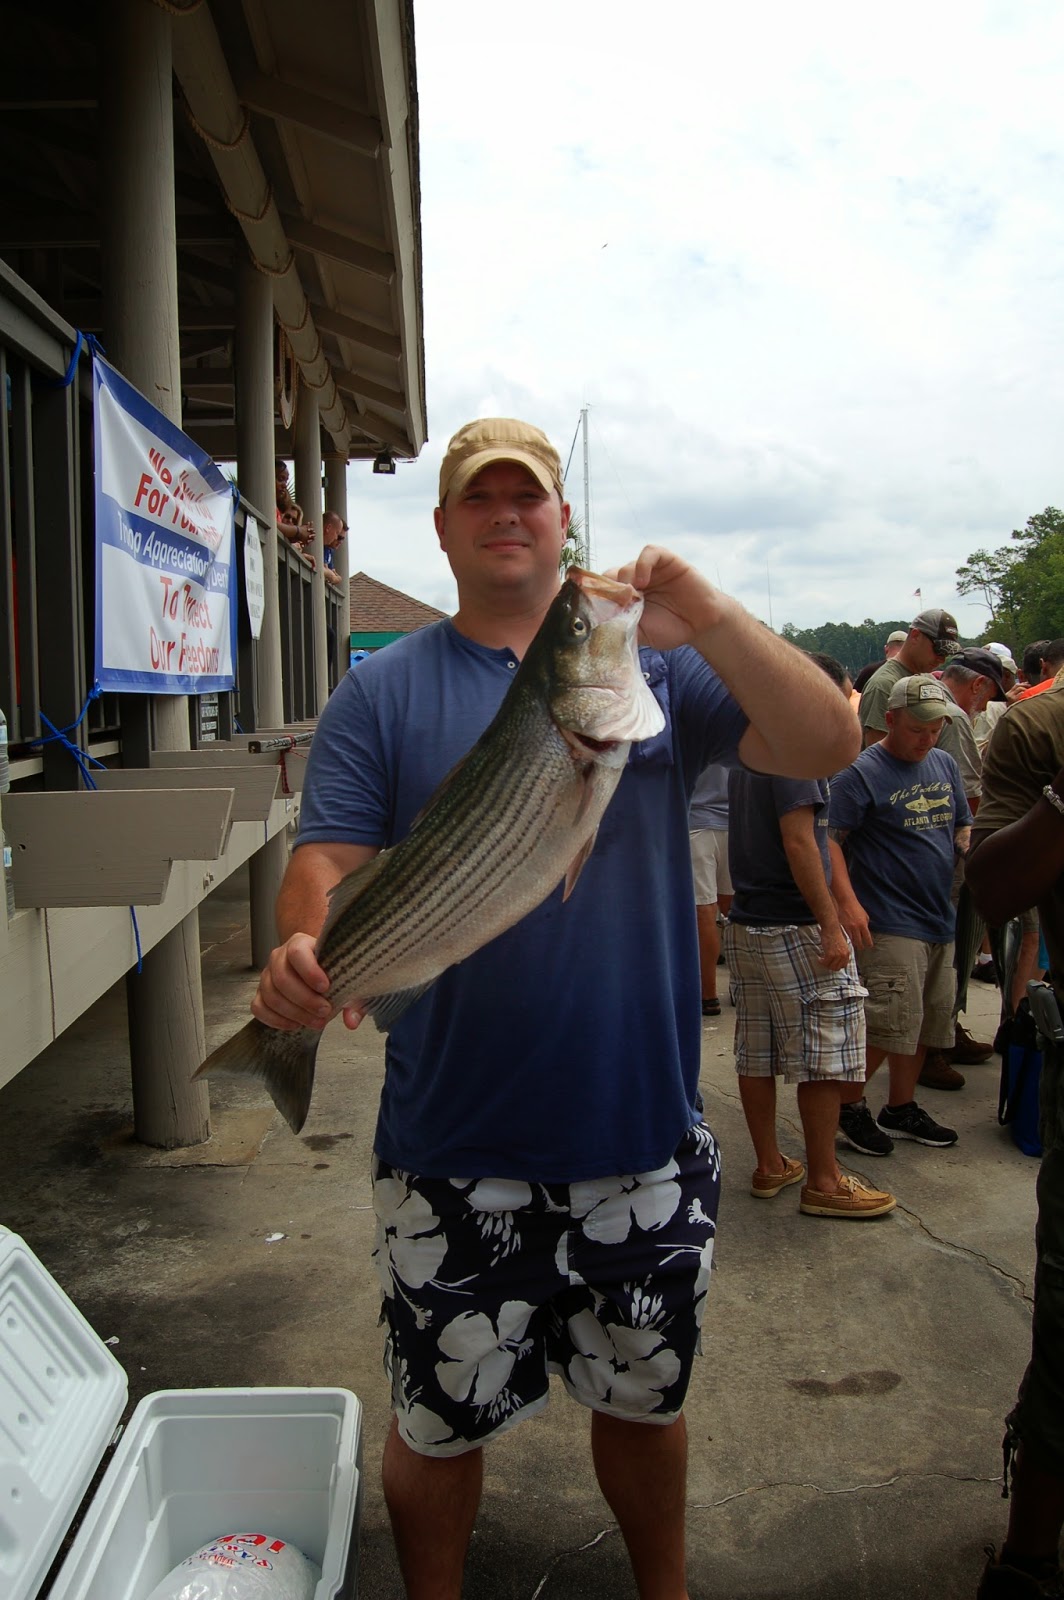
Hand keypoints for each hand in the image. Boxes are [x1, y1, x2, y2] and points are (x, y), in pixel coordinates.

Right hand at [251, 932, 366, 1032]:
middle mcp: (279, 956)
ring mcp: (267, 975)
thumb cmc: (333, 970)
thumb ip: (355, 1000)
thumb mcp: (349, 980)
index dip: (309, 971)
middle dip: (304, 999)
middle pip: (282, 977)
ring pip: (271, 995)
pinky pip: (259, 1007)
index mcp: (301, 943)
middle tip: (324, 1012)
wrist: (318, 968)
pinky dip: (276, 1020)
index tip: (325, 988)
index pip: (297, 952)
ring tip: (316, 1022)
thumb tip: (352, 1021)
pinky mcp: (261, 993)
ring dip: (294, 1013)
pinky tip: (295, 1024)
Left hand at [604, 546, 726, 651]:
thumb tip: (598, 622)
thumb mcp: (640, 633)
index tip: (595, 607)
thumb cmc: (670, 629)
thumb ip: (620, 626)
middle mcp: (635, 581)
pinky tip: (643, 582)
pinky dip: (642, 564)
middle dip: (609, 589)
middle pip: (611, 575)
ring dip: (625, 578)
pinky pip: (649, 553)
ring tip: (633, 596)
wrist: (701, 626)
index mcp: (625, 598)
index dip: (597, 595)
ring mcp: (650, 570)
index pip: (602, 589)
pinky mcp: (667, 561)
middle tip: (617, 603)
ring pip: (627, 565)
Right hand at [817, 924, 850, 971]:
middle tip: (825, 962)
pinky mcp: (830, 954)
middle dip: (830, 966)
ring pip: (831, 966)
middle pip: (837, 968)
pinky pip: (825, 962)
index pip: (843, 966)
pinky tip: (819, 958)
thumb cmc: (835, 934)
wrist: (831, 928)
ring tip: (821, 960)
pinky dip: (821, 961)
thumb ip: (841, 953)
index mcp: (847, 953)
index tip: (831, 963)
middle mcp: (843, 955)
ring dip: (825, 964)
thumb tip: (836, 960)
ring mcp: (837, 955)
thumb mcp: (842, 945)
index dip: (836, 966)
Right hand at [838, 900, 872, 950]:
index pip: (867, 939)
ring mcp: (848, 928)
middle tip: (861, 947)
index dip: (868, 944)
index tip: (869, 946)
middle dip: (861, 946)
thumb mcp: (865, 916)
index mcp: (863, 925)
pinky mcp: (842, 927)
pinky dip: (847, 939)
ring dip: (853, 943)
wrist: (846, 902)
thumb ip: (866, 924)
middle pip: (859, 943)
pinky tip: (848, 940)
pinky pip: (845, 936)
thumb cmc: (857, 908)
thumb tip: (866, 932)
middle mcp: (856, 928)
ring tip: (855, 944)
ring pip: (851, 941)